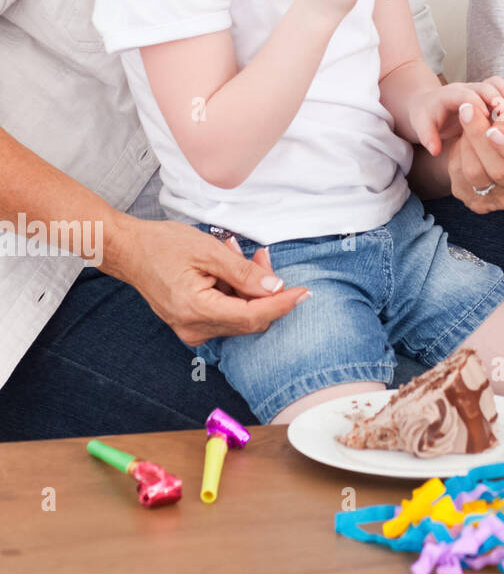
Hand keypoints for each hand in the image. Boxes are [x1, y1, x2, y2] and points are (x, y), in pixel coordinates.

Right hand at [109, 217, 308, 347]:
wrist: (128, 250)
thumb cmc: (163, 245)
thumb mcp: (209, 252)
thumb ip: (244, 273)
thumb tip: (276, 289)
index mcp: (196, 310)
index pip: (252, 317)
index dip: (282, 305)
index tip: (304, 292)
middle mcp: (194, 327)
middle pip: (249, 318)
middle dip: (265, 289)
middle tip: (263, 256)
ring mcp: (191, 328)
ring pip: (240, 314)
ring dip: (248, 286)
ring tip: (236, 252)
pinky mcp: (191, 322)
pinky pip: (226, 311)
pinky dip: (234, 290)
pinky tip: (227, 264)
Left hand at [407, 77, 503, 157]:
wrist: (428, 104)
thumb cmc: (426, 117)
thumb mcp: (422, 126)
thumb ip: (428, 136)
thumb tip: (434, 149)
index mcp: (448, 95)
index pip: (464, 96)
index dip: (475, 104)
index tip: (485, 117)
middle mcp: (464, 89)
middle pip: (482, 86)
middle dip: (494, 98)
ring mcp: (475, 90)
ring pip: (493, 85)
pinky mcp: (484, 94)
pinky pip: (498, 86)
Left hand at [448, 96, 503, 212]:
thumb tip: (495, 119)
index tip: (493, 127)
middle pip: (499, 171)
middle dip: (479, 137)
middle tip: (467, 109)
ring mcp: (502, 201)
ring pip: (474, 174)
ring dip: (465, 143)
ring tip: (466, 121)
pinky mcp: (478, 204)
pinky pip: (459, 179)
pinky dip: (457, 155)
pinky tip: (463, 142)